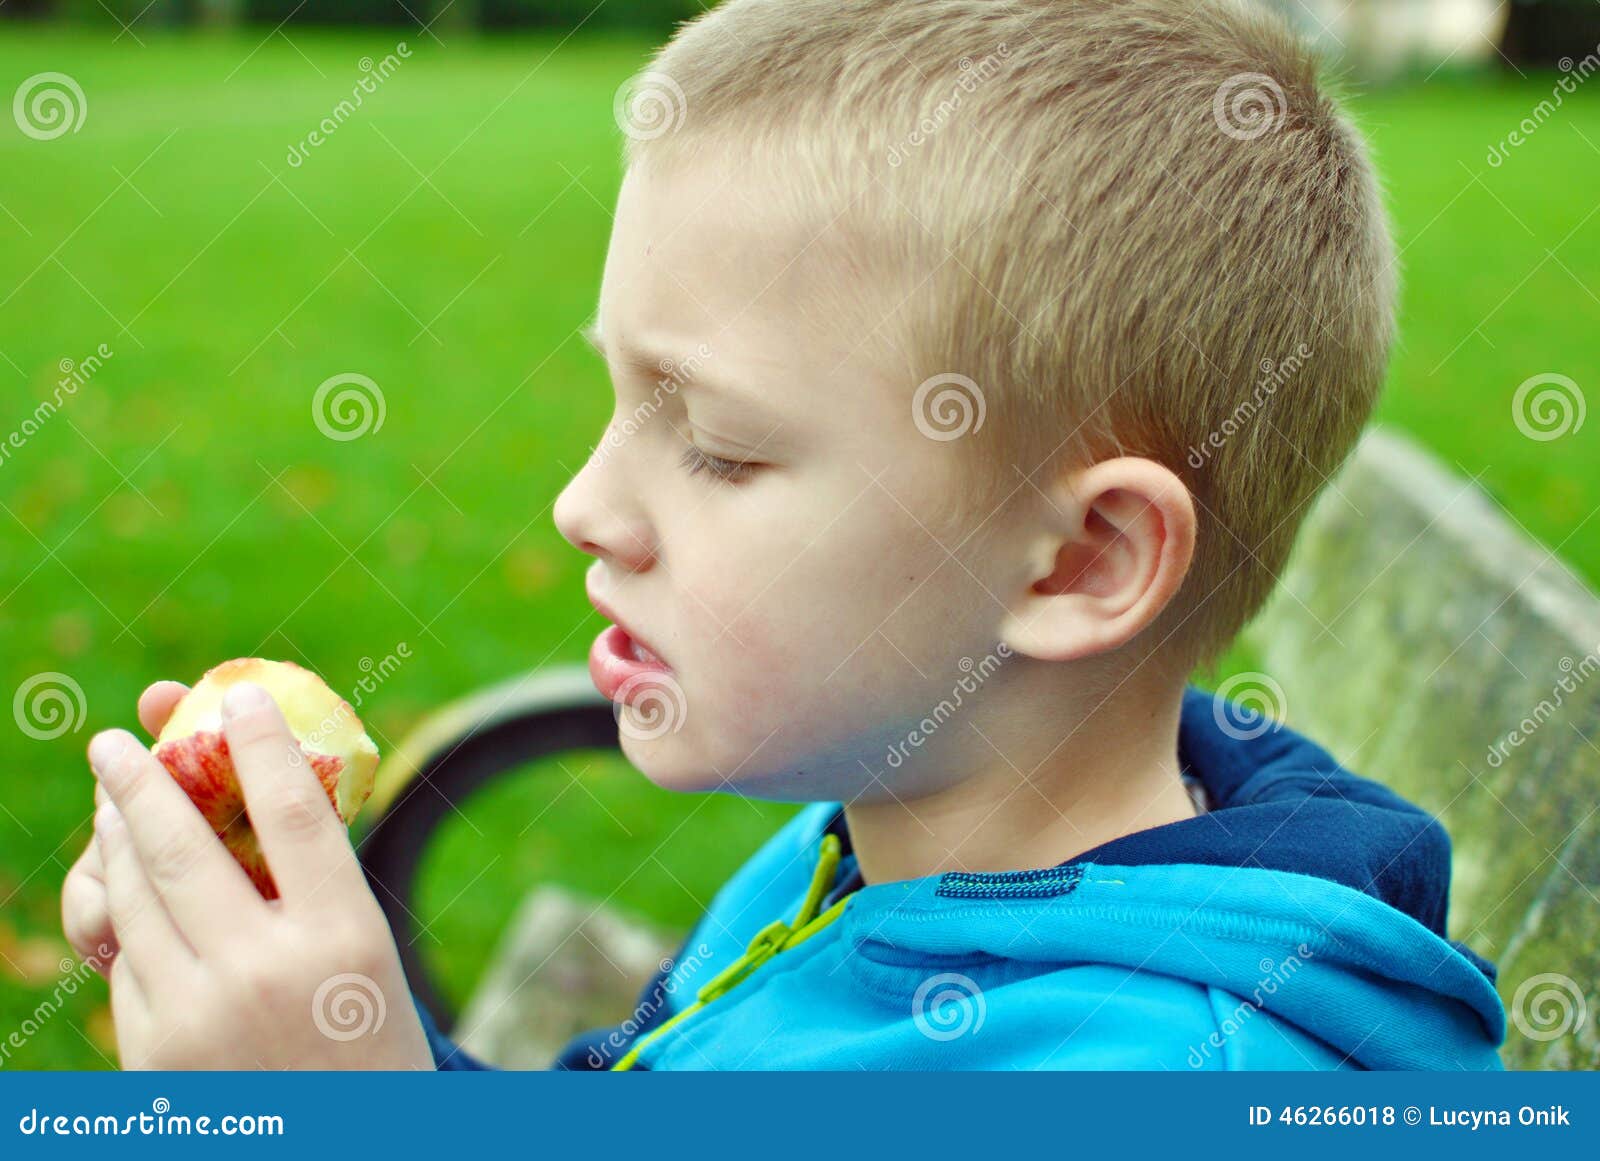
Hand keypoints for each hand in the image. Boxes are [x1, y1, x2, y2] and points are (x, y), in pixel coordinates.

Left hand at [86, 681, 432, 1069]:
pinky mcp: (153, 1059)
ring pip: (134, 901)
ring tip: (111, 806)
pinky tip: (133, 902)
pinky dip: (127, 925)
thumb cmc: (364, 1038)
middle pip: (183, 847)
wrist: (349, 1151)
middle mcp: (266, 972)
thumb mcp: (364, 956)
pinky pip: (128, 966)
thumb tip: (244, 794)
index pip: (295, 811)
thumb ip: (310, 886)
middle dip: (139, 782)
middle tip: (114, 741)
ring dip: (114, 842)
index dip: (263, 742)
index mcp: (342, 937)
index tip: (240, 693)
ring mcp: (199, 1018)